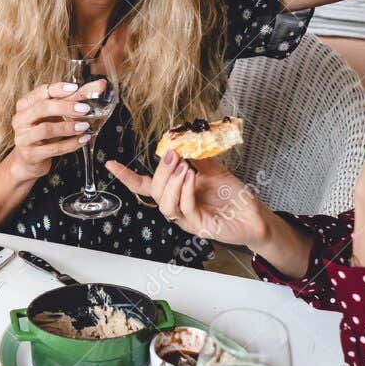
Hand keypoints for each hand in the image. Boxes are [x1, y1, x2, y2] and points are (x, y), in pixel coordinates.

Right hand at [5, 79, 100, 182]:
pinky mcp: (30, 155)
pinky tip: (82, 140)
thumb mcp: (56, 115)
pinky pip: (52, 148)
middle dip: (65, 107)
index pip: (41, 92)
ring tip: (85, 126)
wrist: (29, 161)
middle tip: (85, 109)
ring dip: (68, 127)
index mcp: (25, 105)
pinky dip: (70, 144)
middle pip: (42, 108)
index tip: (75, 88)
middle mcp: (20, 119)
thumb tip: (101, 84)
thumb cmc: (44, 133)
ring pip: (45, 129)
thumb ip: (76, 99)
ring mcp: (23, 138)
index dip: (58, 89)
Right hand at [105, 151, 271, 246]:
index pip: (145, 185)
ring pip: (165, 204)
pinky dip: (185, 193)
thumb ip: (195, 156)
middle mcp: (177, 206)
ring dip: (171, 183)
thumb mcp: (212, 169)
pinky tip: (192, 180)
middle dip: (160, 172)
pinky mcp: (199, 226)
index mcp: (176, 191)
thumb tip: (181, 139)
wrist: (253, 214)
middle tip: (172, 155)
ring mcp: (187, 218)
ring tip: (183, 168)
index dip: (127, 176)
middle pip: (155, 193)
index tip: (110, 163)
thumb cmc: (233, 195)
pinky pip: (184, 210)